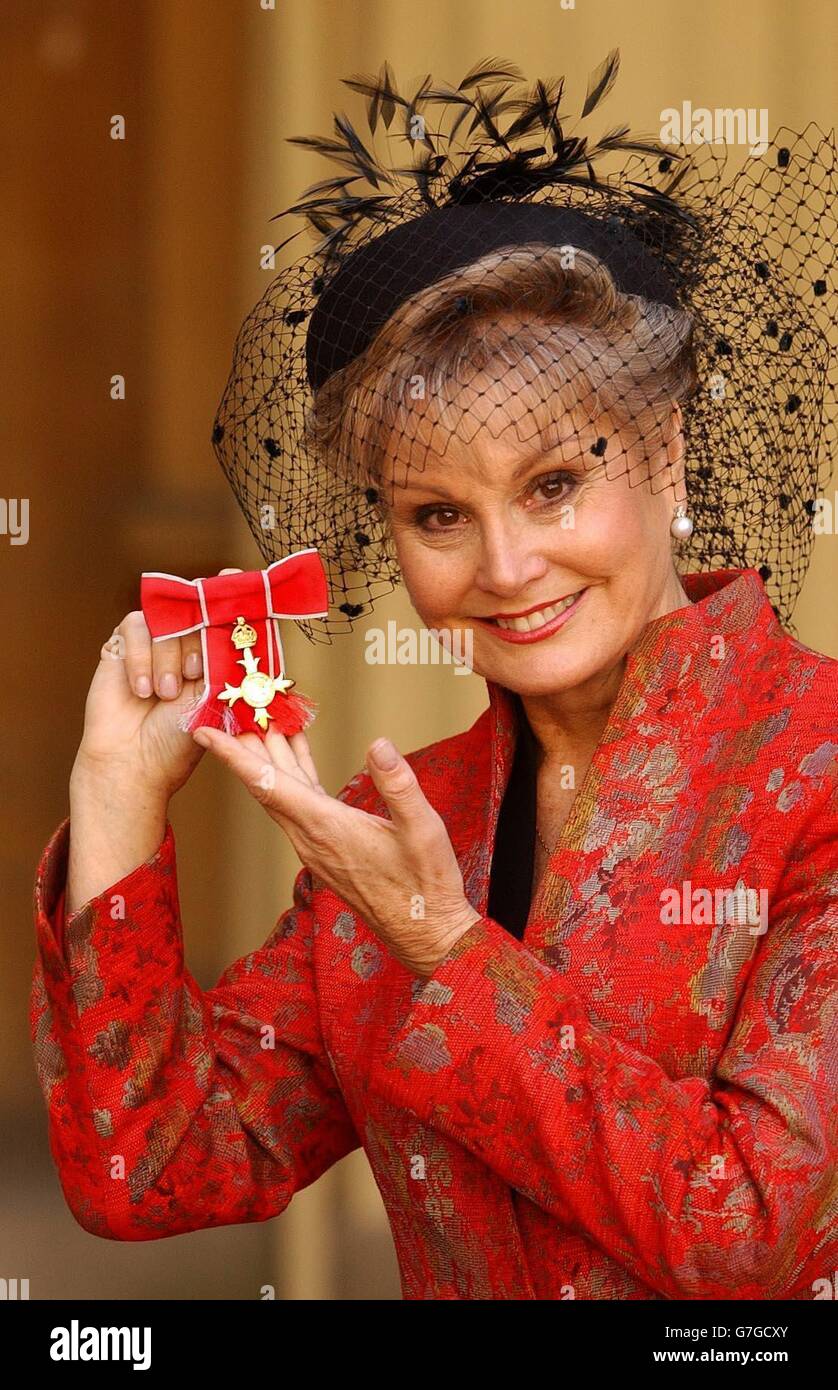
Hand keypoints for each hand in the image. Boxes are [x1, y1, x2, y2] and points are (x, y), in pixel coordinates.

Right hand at [72, 567, 243, 801]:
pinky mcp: (124, 645)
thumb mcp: (216, 697)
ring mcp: (156, 643)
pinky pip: (137, 626)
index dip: (233, 593)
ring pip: (168, 618)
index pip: (228, 612)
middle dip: (200, 635)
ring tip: (166, 694)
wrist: (134, 763)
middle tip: (196, 671)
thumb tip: (251, 625)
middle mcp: (189, 644)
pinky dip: (142, 657)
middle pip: (198, 607)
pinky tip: (142, 690)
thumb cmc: (178, 740)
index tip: (234, 577)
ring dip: (169, 657)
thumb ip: (230, 658)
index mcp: (217, 657)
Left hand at [191, 724, 481, 977]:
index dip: (232, 756)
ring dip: (269, 756)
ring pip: (280, 793)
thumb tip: (379, 745)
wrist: (425, 931)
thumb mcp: (423, 830)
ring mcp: (316, 844)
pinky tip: (297, 754)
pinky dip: (293, 773)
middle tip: (234, 705)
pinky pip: (299, 802)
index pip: (267, 784)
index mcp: (325, 827)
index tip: (203, 733)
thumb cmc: (425, 885)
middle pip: (265, 784)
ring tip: (262, 717)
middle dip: (247, 743)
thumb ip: (399, 785)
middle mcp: (310, 836)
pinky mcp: (327, 847)